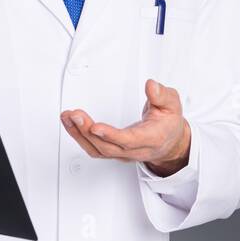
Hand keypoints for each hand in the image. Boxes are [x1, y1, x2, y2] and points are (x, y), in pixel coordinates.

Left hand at [61, 79, 191, 176]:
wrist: (169, 142)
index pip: (130, 140)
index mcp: (151, 138)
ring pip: (97, 150)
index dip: (112, 135)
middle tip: (74, 115)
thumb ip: (162, 95)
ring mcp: (122, 154)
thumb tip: (151, 86)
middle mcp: (134, 150)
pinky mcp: (112, 152)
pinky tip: (70, 124)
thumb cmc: (168, 123)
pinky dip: (79, 137)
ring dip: (79, 134)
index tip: (96, 127)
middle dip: (88, 131)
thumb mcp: (172, 104)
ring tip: (67, 117)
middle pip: (107, 146)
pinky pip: (93, 149)